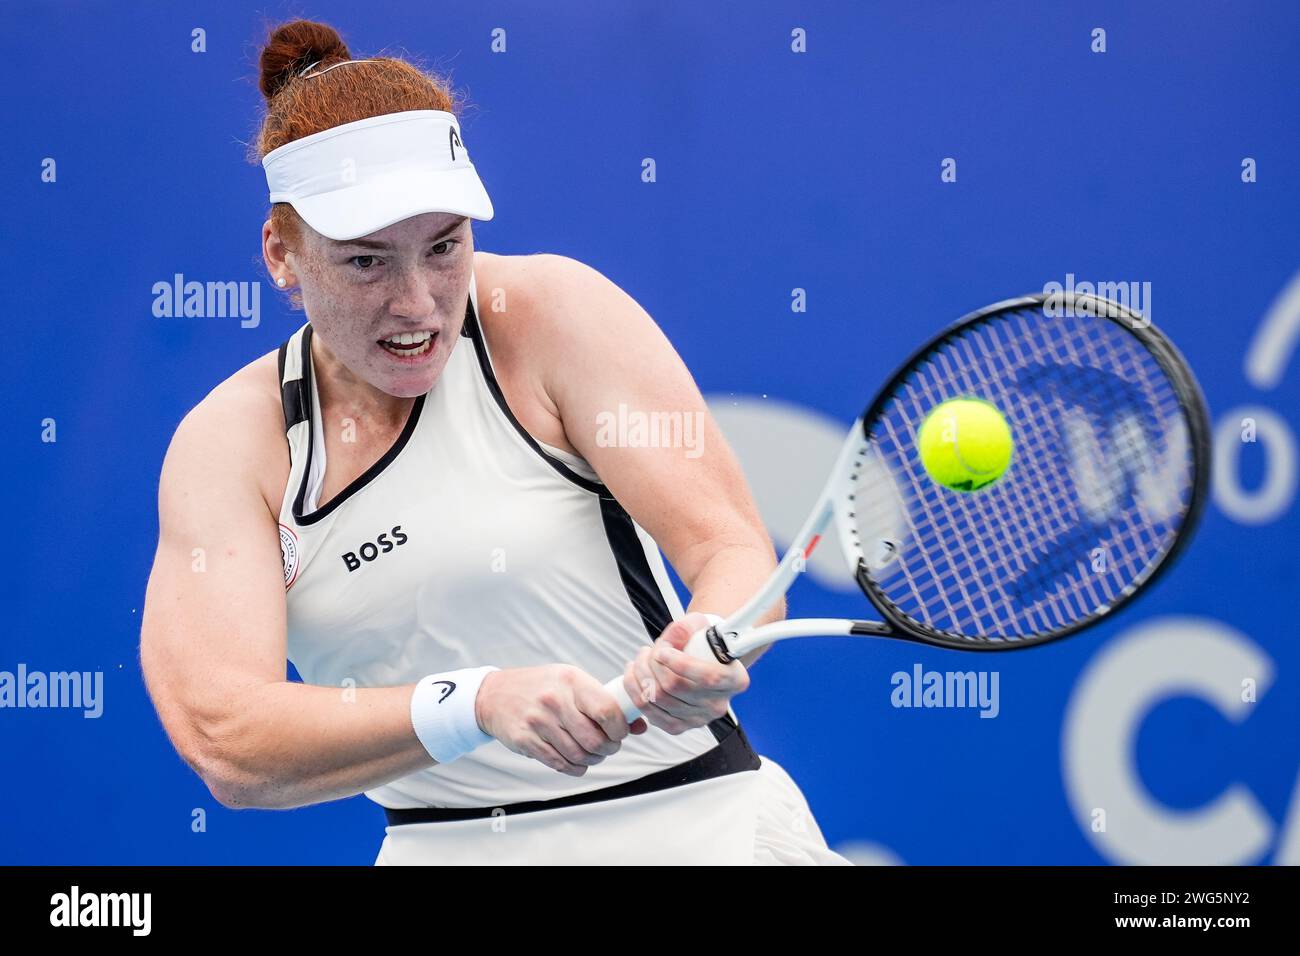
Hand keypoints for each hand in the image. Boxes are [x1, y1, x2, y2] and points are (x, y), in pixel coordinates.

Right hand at [475, 664, 646, 776]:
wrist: (494, 695)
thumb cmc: (540, 687)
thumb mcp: (571, 682)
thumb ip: (604, 701)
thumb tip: (639, 725)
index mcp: (571, 681)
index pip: (608, 711)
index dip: (620, 729)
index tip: (621, 732)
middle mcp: (555, 700)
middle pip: (596, 740)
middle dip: (609, 749)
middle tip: (609, 747)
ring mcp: (538, 722)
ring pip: (579, 755)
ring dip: (592, 760)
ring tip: (592, 754)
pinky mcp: (526, 741)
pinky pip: (560, 764)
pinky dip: (575, 768)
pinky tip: (576, 762)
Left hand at [621, 612, 749, 734]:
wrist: (701, 660)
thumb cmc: (703, 644)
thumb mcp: (700, 626)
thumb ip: (687, 628)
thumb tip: (674, 635)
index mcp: (734, 680)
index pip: (708, 677)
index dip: (681, 664)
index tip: (663, 649)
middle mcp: (718, 704)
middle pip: (675, 687)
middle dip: (652, 664)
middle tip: (648, 650)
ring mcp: (698, 719)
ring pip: (659, 699)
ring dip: (640, 675)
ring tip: (641, 659)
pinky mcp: (679, 727)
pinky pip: (650, 712)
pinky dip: (636, 691)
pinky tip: (635, 676)